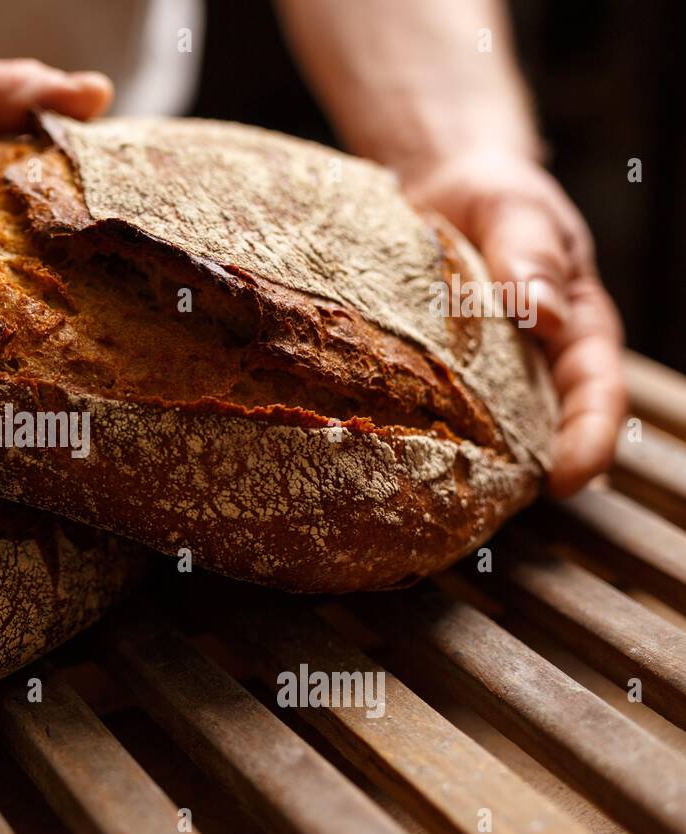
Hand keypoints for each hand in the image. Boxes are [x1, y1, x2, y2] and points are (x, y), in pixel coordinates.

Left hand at [400, 151, 626, 496]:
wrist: (442, 186)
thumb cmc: (495, 196)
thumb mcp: (517, 206)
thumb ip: (530, 251)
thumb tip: (543, 312)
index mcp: (576, 328)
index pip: (596, 394)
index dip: (588, 441)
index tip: (569, 480)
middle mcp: (534, 362)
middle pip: (541, 431)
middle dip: (522, 474)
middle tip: (488, 507)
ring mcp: (485, 373)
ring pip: (484, 433)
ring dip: (464, 464)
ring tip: (430, 495)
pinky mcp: (436, 372)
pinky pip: (428, 409)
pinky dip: (411, 430)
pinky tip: (379, 447)